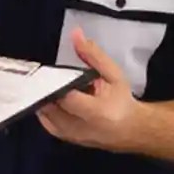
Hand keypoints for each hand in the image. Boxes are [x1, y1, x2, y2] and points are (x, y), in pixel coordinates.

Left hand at [37, 27, 138, 152]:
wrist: (131, 129)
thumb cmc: (122, 100)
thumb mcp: (113, 74)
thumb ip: (93, 55)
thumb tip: (76, 34)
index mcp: (97, 112)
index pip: (67, 98)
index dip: (55, 82)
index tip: (47, 69)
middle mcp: (82, 128)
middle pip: (51, 107)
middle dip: (45, 89)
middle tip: (42, 75)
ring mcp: (72, 136)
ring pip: (45, 115)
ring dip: (43, 98)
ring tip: (45, 84)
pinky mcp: (66, 139)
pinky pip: (46, 122)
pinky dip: (45, 108)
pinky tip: (49, 96)